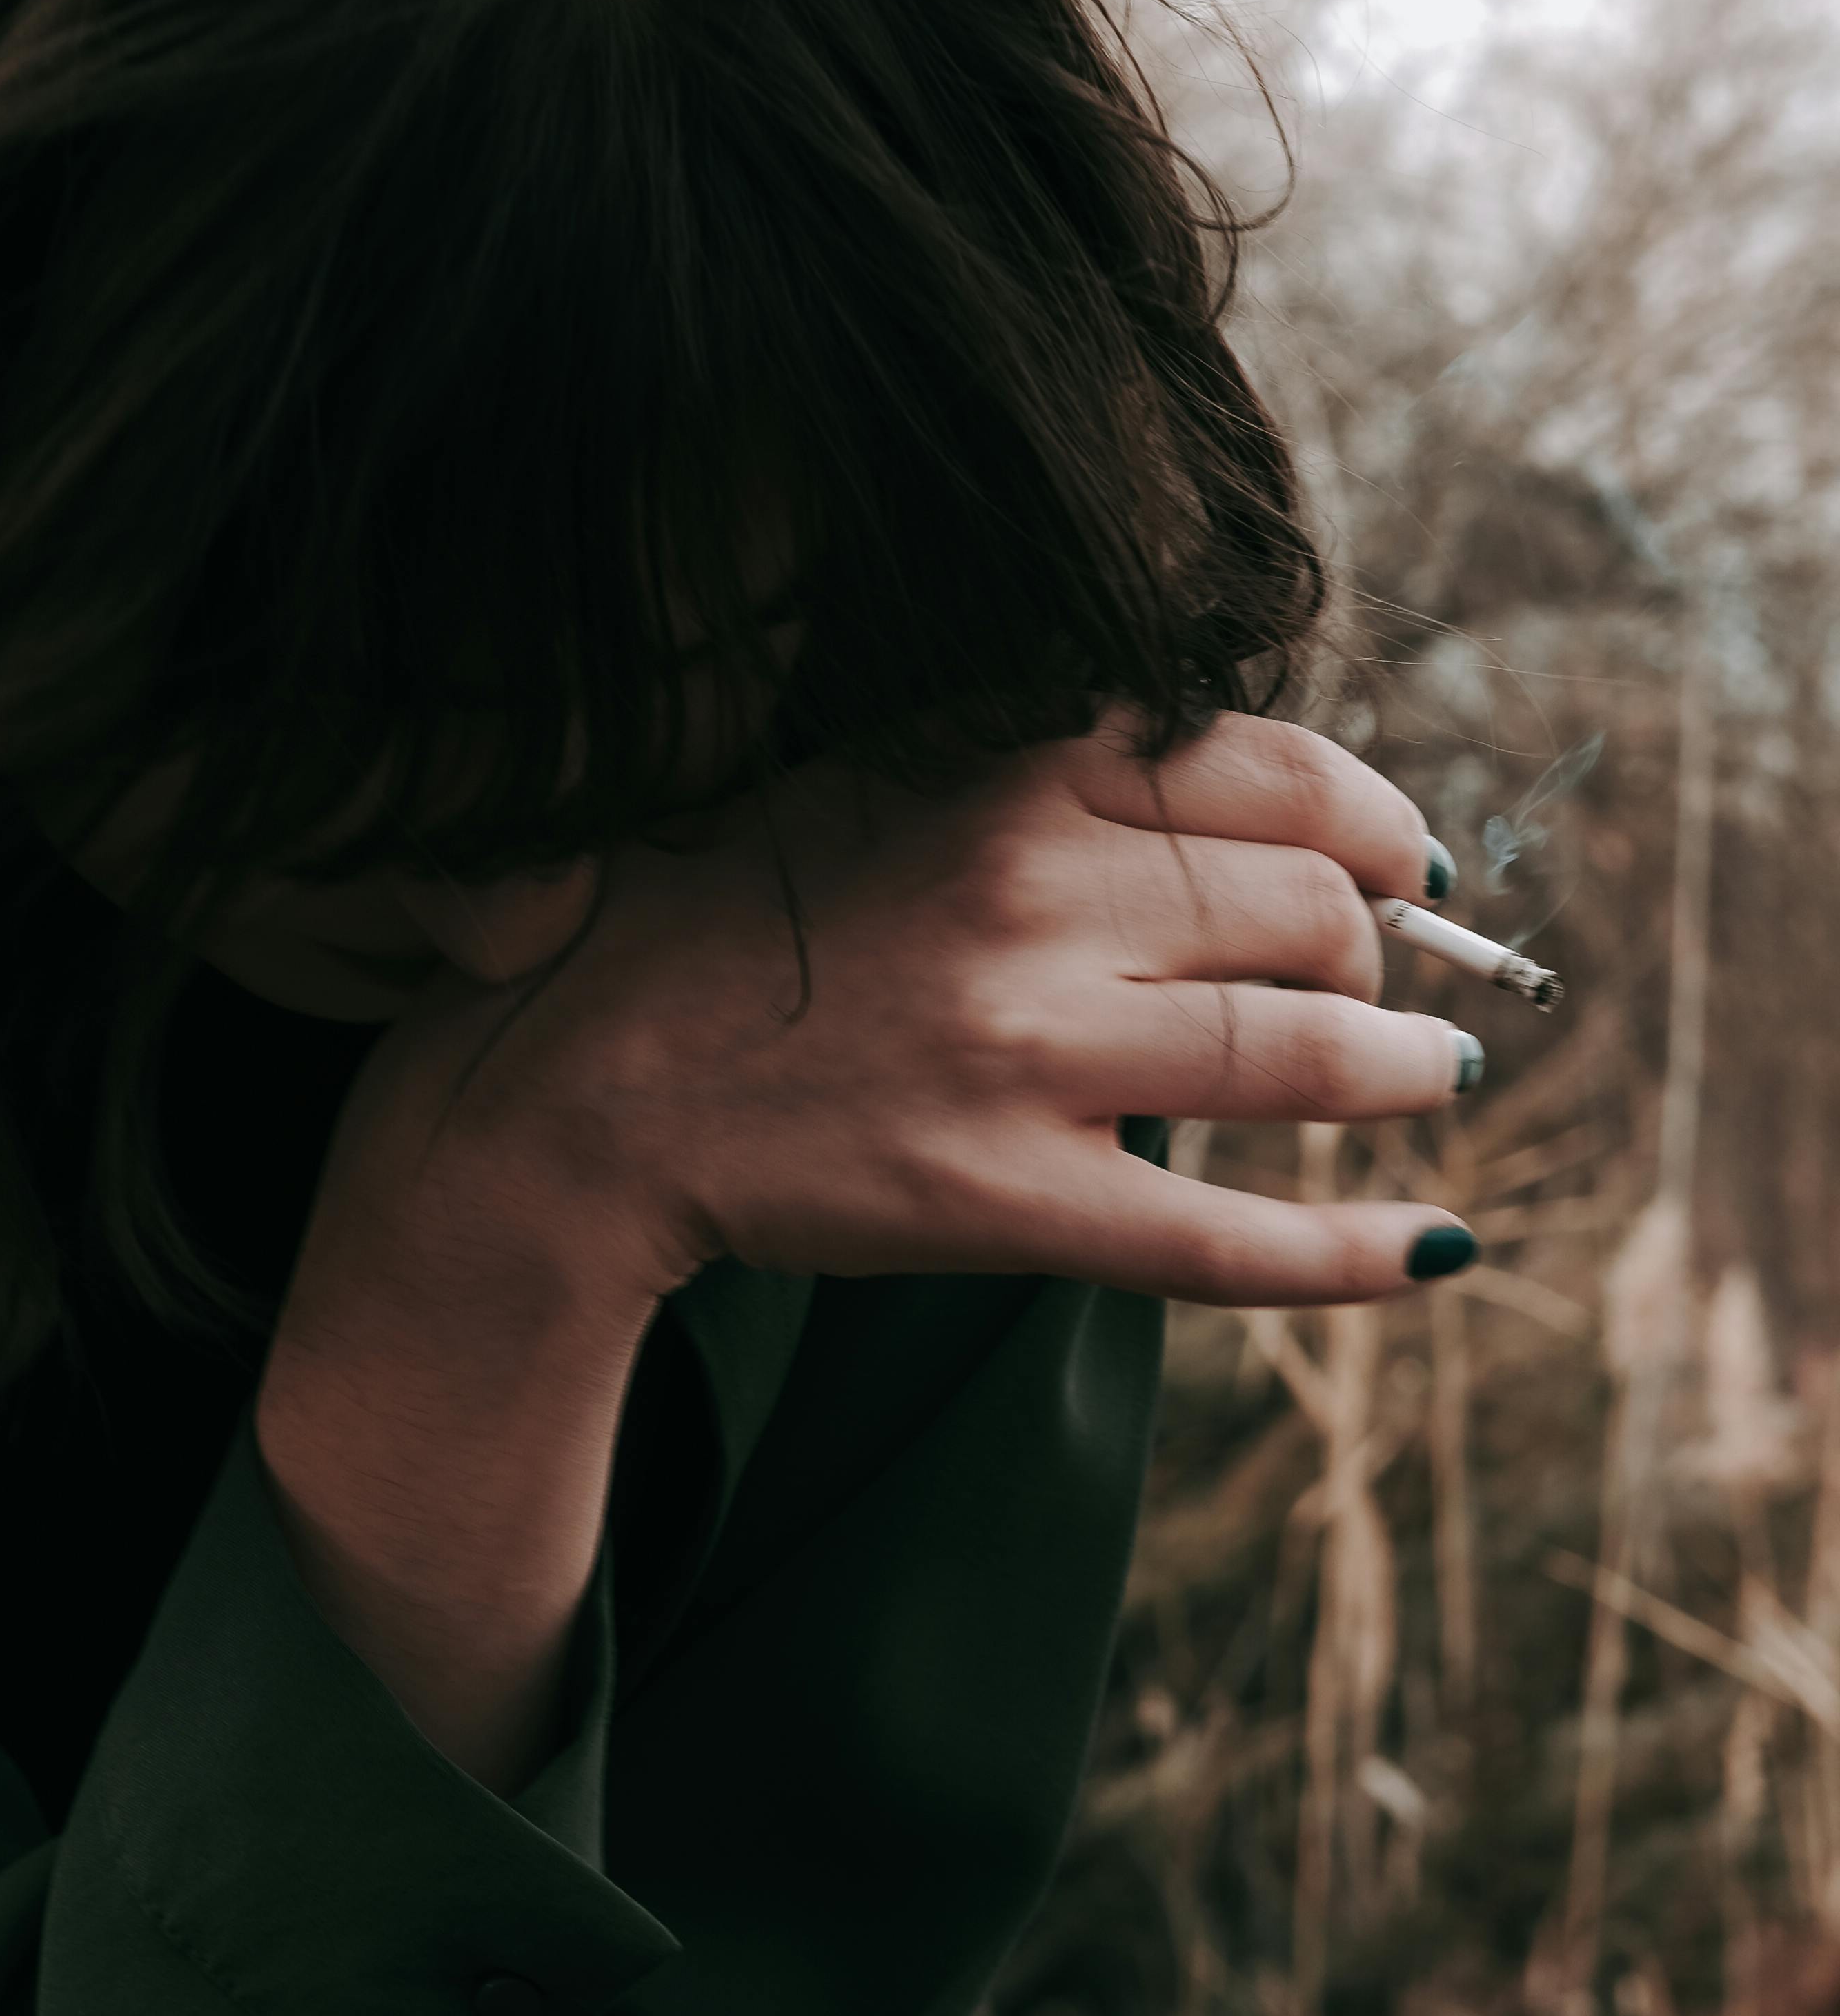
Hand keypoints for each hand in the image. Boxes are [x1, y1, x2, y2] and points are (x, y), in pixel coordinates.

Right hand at [315, 709, 1474, 1313]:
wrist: (582, 1082)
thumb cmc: (733, 915)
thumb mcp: (881, 774)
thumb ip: (1049, 764)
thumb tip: (1254, 794)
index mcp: (1007, 775)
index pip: (1275, 775)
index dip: (1374, 821)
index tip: (1398, 859)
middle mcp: (1034, 899)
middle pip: (1311, 912)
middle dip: (1380, 951)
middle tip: (1389, 984)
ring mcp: (1030, 1059)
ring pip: (1303, 1056)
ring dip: (1403, 1068)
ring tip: (1429, 1074)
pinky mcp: (1013, 1204)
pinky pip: (1231, 1241)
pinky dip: (1356, 1251)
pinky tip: (1432, 1243)